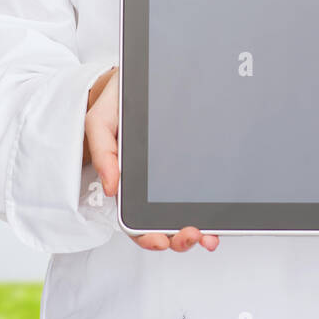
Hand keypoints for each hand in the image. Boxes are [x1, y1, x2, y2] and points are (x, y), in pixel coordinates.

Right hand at [85, 66, 218, 252]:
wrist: (136, 78)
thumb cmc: (116, 100)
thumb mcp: (100, 120)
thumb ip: (102, 151)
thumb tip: (111, 187)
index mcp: (126, 177)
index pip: (134, 217)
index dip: (146, 236)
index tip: (160, 240)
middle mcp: (148, 182)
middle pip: (160, 223)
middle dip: (176, 238)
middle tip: (191, 235)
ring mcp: (168, 176)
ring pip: (180, 214)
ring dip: (195, 230)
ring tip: (208, 234)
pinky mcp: (187, 165)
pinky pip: (197, 194)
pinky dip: (208, 210)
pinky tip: (218, 219)